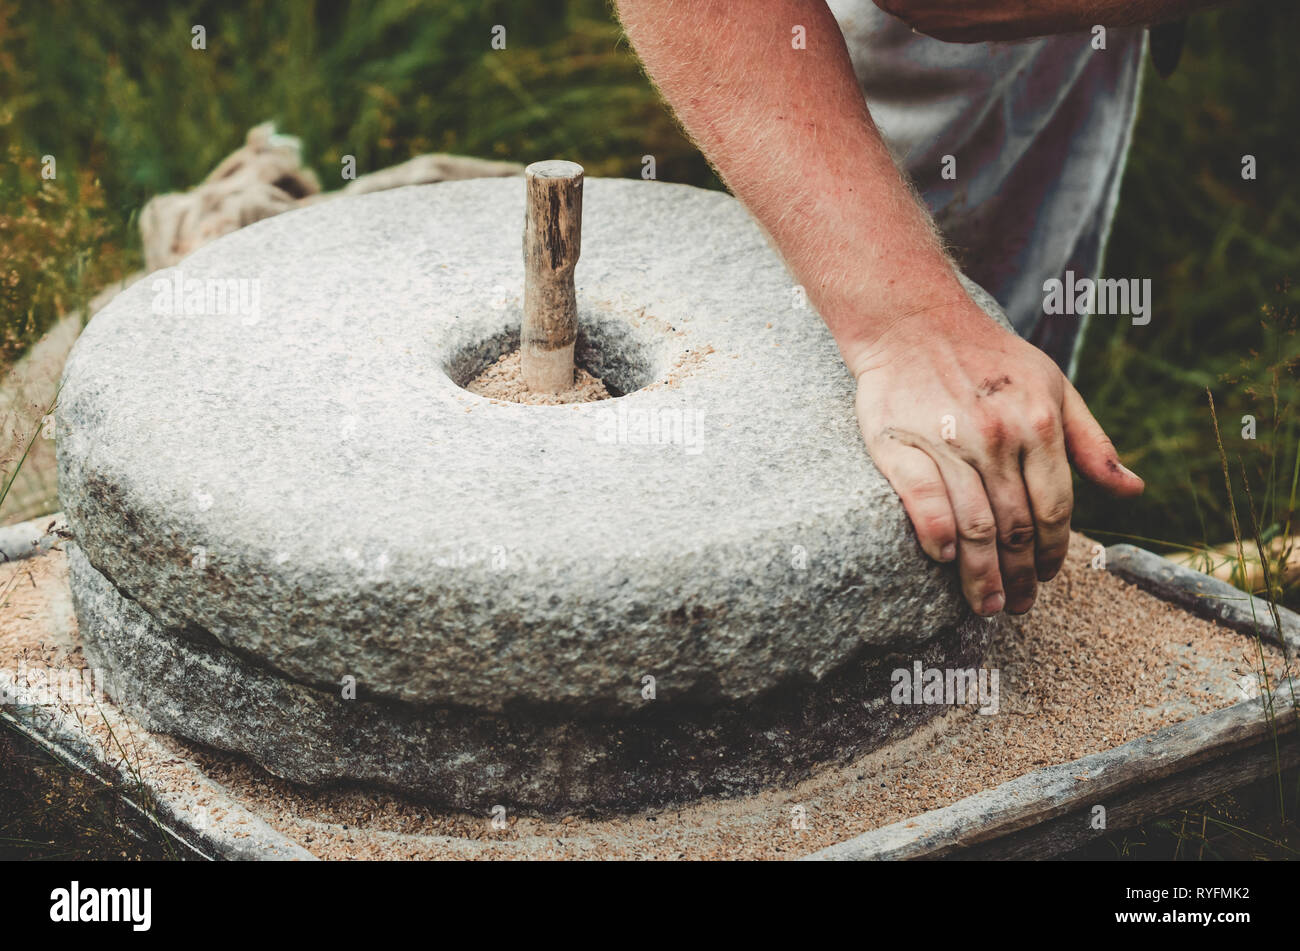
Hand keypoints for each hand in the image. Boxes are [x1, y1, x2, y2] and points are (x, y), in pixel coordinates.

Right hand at [850, 305, 1143, 615]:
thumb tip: (1133, 490)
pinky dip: (937, 535)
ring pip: (974, 525)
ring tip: (987, 604)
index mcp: (1039, 423)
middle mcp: (998, 435)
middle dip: (1021, 576)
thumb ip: (1092, 442)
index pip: (1055, 508)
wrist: (911, 321)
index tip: (1048, 577)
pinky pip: (923, 502)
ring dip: (982, 574)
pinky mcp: (901, 444)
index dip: (1055, 552)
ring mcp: (948, 441)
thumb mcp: (1053, 386)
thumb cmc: (987, 356)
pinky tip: (944, 558)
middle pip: (1016, 526)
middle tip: (1018, 606)